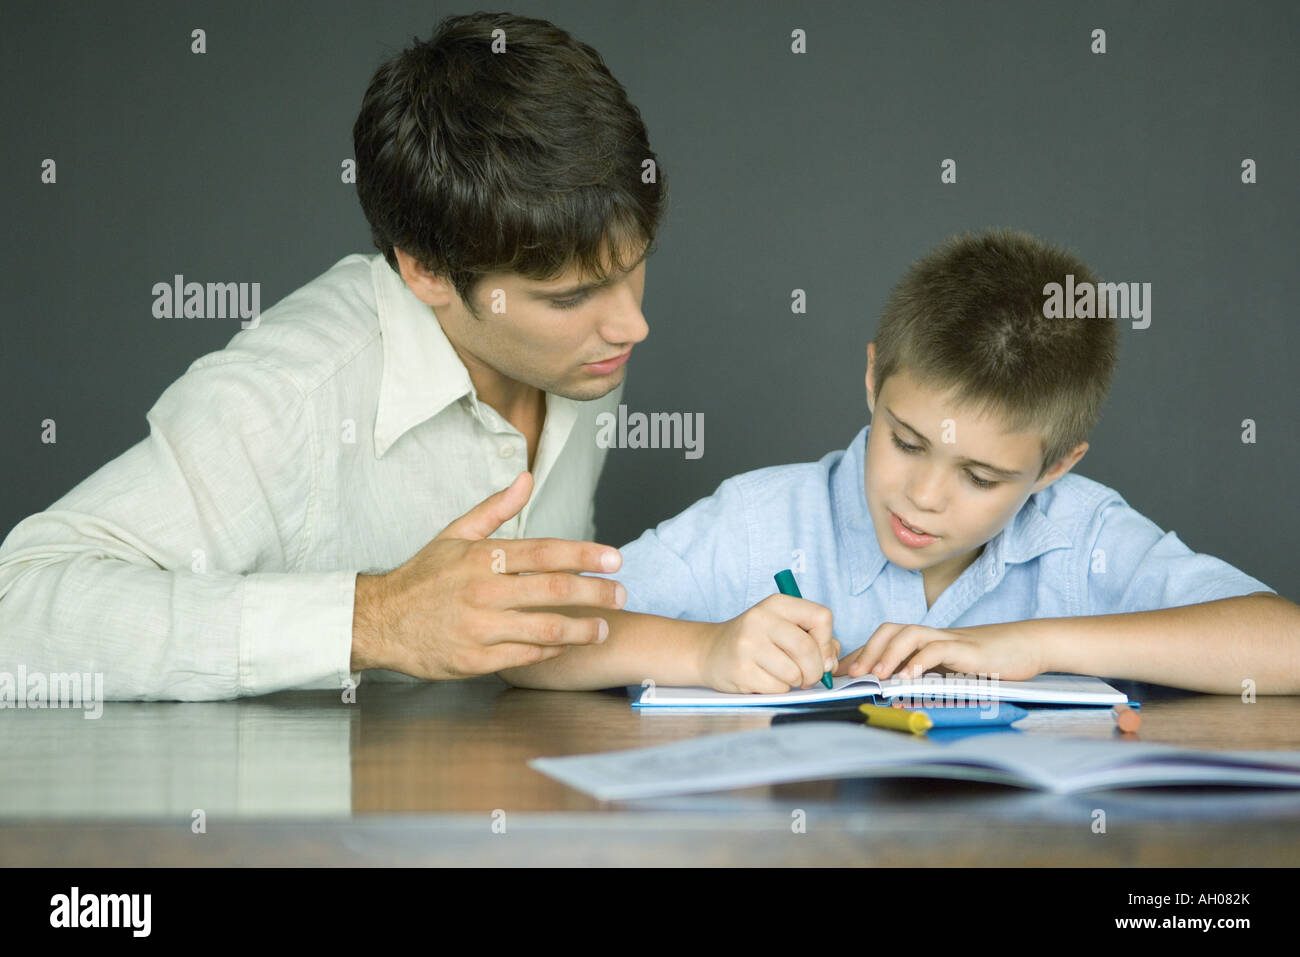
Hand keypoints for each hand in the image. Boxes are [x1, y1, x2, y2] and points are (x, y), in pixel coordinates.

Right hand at [355, 471, 626, 679]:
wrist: (379, 621)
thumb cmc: (423, 577)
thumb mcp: (454, 535)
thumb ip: (495, 509)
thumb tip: (526, 478)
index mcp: (482, 557)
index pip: (545, 552)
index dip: (585, 556)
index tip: (616, 560)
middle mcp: (483, 591)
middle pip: (553, 590)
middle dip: (596, 593)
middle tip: (622, 594)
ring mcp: (479, 628)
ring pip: (545, 628)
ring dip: (582, 629)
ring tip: (604, 628)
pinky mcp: (474, 660)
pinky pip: (525, 656)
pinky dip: (551, 650)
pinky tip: (567, 645)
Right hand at [699, 595, 840, 692]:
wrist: (711, 650)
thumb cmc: (757, 640)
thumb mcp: (784, 627)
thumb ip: (815, 640)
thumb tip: (829, 664)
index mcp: (777, 604)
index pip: (821, 617)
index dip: (827, 641)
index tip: (821, 654)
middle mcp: (760, 619)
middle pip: (808, 648)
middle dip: (815, 670)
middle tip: (809, 676)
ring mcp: (748, 644)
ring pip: (794, 673)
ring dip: (796, 682)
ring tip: (784, 676)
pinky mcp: (741, 670)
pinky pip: (777, 688)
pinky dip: (779, 689)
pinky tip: (766, 680)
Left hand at [835, 621, 1044, 681]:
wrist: (1028, 646)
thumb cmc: (990, 664)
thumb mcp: (954, 674)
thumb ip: (928, 681)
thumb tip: (897, 700)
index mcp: (926, 642)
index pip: (885, 640)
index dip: (862, 654)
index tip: (841, 673)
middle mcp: (933, 636)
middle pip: (890, 630)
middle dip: (867, 650)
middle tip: (852, 674)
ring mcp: (950, 639)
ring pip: (909, 634)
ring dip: (888, 654)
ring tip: (877, 676)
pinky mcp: (968, 649)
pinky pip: (938, 648)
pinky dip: (920, 661)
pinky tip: (909, 677)